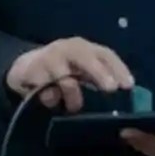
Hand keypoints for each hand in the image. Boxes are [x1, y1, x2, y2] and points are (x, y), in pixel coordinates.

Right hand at [5, 37, 133, 112]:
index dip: (118, 68)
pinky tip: (50, 101)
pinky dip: (50, 98)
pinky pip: (44, 88)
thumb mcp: (82, 72)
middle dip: (100, 73)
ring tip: (74, 107)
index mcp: (85, 48)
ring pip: (66, 77)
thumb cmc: (61, 70)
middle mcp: (69, 49)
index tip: (129, 85)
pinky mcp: (32, 70)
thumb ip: (99, 80)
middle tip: (111, 89)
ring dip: (73, 94)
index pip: (105, 54)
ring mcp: (50, 58)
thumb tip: (122, 94)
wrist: (25, 68)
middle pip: (86, 57)